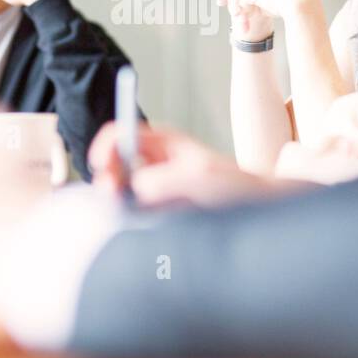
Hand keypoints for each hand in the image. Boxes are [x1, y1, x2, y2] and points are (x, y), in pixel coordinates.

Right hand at [88, 121, 283, 208]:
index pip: (120, 133)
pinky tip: (147, 224)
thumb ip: (164, 179)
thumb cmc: (234, 185)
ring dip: (120, 201)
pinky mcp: (158, 208)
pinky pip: (133, 211)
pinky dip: (132, 216)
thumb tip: (135, 188)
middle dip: (107, 179)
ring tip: (136, 212)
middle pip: (113, 164)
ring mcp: (155, 185)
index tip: (102, 168)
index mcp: (162, 142)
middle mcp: (154, 161)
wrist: (255, 208)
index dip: (105, 148)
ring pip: (120, 191)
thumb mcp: (198, 177)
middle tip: (114, 196)